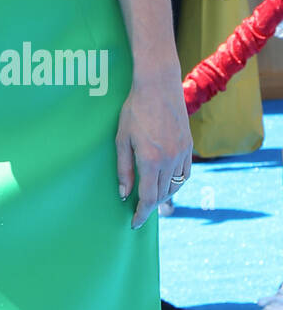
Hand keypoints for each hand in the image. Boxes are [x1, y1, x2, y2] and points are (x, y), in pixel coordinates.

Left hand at [116, 69, 192, 228]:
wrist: (158, 86)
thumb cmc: (134, 109)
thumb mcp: (121, 138)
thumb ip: (123, 168)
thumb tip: (124, 194)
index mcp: (151, 160)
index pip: (148, 198)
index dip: (141, 214)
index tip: (134, 224)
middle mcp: (170, 160)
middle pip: (162, 194)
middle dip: (150, 206)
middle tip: (138, 212)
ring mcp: (182, 154)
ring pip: (176, 186)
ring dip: (164, 196)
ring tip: (151, 199)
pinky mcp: (189, 147)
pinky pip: (185, 174)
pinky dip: (176, 183)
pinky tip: (167, 183)